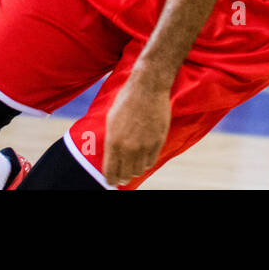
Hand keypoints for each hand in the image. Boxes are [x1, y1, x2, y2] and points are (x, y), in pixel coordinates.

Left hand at [102, 73, 171, 187]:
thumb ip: (111, 141)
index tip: (111, 181)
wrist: (148, 87)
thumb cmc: (126, 100)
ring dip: (134, 170)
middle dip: (122, 178)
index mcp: (113, 141)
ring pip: (139, 171)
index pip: (110, 172)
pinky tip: (143, 158)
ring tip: (132, 166)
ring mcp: (145, 146)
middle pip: (125, 175)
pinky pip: (151, 162)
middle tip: (121, 176)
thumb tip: (112, 158)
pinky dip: (146, 163)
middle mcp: (129, 147)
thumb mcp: (111, 120)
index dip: (110, 180)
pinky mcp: (158, 141)